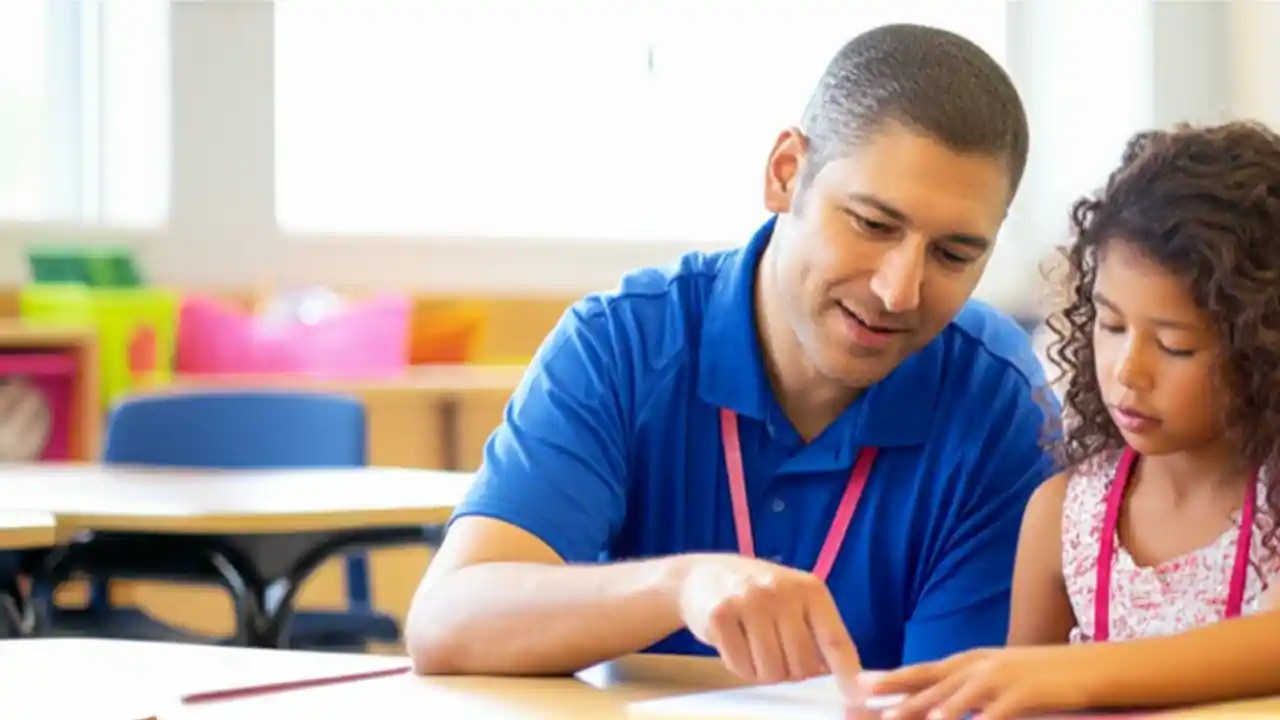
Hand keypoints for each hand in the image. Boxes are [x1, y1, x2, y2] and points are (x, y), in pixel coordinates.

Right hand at [674, 554, 861, 696]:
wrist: (700, 574)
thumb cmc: (756, 593)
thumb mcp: (793, 599)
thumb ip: (815, 631)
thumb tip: (841, 678)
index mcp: (810, 589)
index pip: (835, 640)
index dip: (847, 674)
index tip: (856, 698)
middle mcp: (781, 592)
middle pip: (802, 665)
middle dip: (792, 672)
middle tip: (777, 655)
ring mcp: (749, 602)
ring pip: (772, 671)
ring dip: (764, 672)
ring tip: (754, 648)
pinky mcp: (719, 616)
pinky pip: (741, 666)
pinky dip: (740, 667)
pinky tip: (735, 644)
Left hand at [857, 646, 1102, 719]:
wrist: (1098, 668)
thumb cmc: (1049, 679)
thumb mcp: (1004, 680)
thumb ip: (974, 692)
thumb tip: (943, 708)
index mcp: (974, 662)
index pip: (926, 671)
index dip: (894, 679)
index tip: (861, 684)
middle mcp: (983, 665)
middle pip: (932, 682)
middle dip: (896, 693)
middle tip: (863, 702)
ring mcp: (1004, 676)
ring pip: (958, 695)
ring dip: (928, 709)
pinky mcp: (1028, 692)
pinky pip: (998, 710)